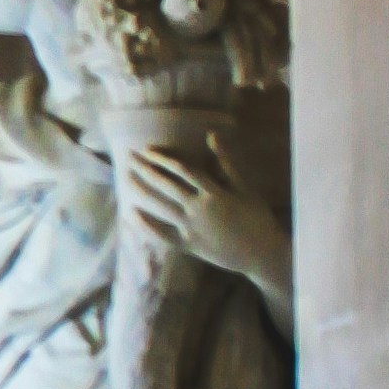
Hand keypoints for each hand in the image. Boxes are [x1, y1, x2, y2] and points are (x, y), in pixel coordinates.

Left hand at [118, 137, 290, 305]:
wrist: (262, 253)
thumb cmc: (256, 217)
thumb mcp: (245, 187)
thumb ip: (226, 161)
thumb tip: (212, 134)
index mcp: (214, 192)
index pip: (182, 170)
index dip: (163, 158)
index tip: (147, 150)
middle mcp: (200, 208)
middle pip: (166, 185)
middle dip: (146, 169)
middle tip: (129, 157)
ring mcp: (193, 228)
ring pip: (161, 207)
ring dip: (142, 191)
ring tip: (126, 178)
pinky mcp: (190, 245)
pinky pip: (163, 235)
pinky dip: (147, 226)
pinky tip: (132, 214)